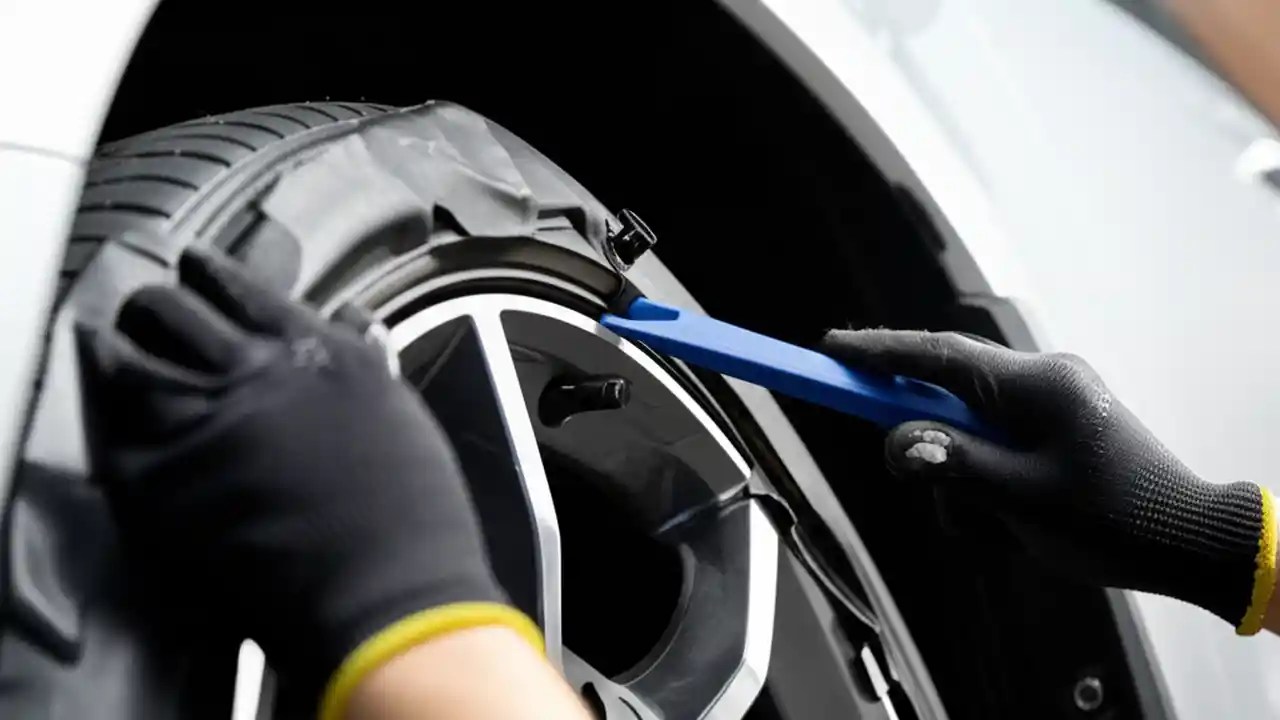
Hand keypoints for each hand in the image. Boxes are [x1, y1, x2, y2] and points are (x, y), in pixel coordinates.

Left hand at [78, 249, 540, 713]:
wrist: (388, 593)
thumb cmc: (410, 516)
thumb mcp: (395, 411)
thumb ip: (358, 358)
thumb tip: (349, 322)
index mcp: (317, 350)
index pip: (238, 284)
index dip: (208, 274)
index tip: (197, 271)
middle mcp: (255, 371)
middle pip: (169, 309)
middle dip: (158, 311)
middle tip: (155, 320)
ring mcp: (204, 422)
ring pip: (128, 358)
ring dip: (128, 357)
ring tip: (128, 362)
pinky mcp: (163, 483)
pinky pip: (120, 434)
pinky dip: (124, 426)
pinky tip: (132, 427)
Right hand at [820, 329, 1275, 634]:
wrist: (1189, 541)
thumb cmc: (1116, 519)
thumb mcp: (1025, 500)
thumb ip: (955, 466)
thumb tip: (898, 442)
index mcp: (1036, 385)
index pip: (939, 356)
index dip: (878, 352)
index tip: (828, 348)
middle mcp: (1040, 381)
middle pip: (947, 399)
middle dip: (933, 452)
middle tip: (946, 494)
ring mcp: (1048, 405)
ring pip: (965, 433)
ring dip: (964, 486)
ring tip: (1003, 530)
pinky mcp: (1051, 431)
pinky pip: (991, 450)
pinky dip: (985, 490)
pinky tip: (1014, 526)